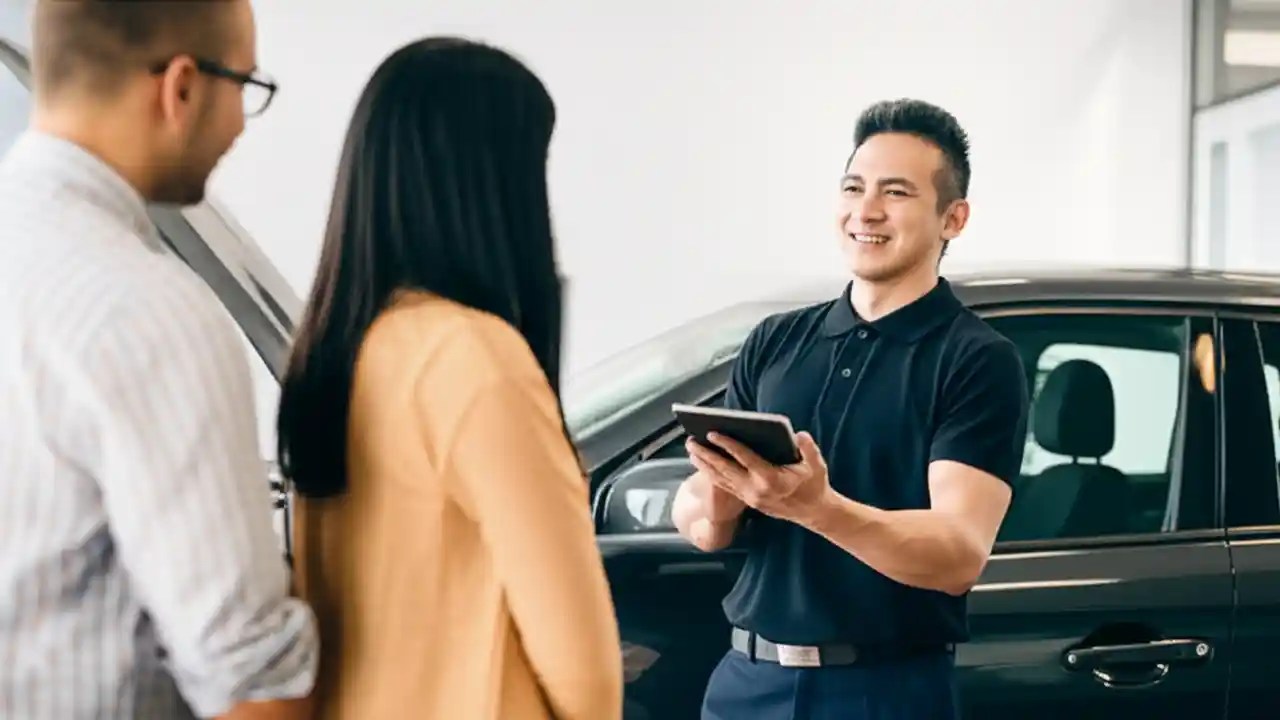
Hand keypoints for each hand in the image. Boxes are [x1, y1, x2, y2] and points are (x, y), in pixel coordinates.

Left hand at [686, 431, 831, 525]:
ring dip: (704, 465)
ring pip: (721, 480)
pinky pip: (725, 487)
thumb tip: (798, 434)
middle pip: (724, 470)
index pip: (743, 458)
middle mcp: (755, 489)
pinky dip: (712, 475)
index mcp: (770, 479)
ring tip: (691, 450)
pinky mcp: (748, 501)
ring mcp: (749, 497)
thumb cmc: (814, 485)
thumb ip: (807, 448)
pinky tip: (703, 465)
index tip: (712, 433)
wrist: (814, 513)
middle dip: (706, 455)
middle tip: (691, 441)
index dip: (727, 445)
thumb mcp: (816, 465)